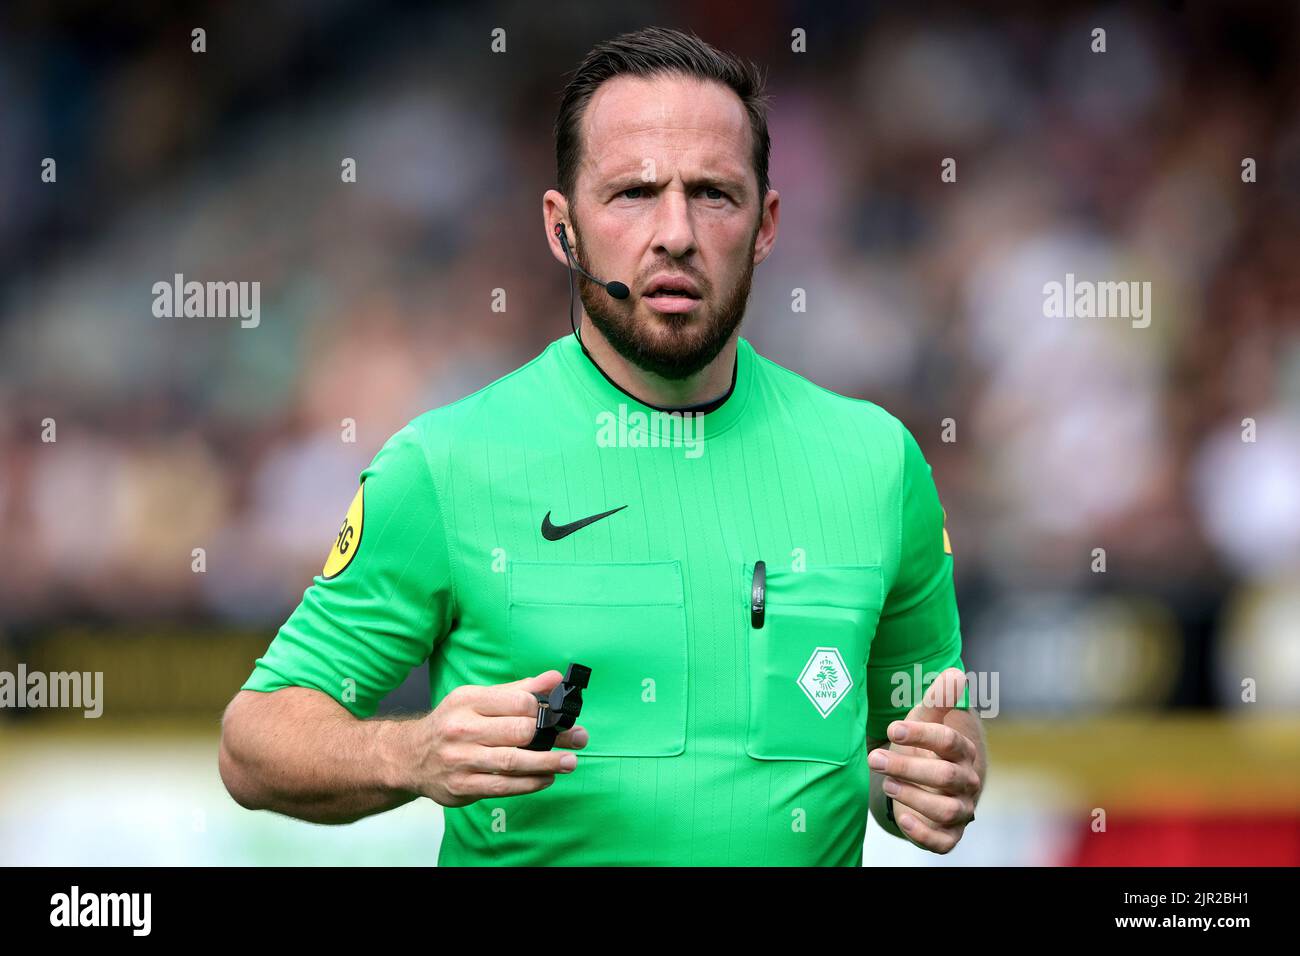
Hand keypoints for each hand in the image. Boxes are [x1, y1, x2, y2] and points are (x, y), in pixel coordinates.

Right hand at [405, 670, 588, 807]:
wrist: (409, 757)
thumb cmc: (452, 724)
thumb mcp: (478, 699)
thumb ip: (518, 690)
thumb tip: (555, 679)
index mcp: (467, 701)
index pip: (518, 702)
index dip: (545, 710)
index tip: (563, 715)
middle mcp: (461, 729)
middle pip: (518, 731)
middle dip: (555, 736)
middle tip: (579, 738)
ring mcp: (460, 760)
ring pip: (513, 761)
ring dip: (547, 763)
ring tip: (570, 762)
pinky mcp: (461, 787)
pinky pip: (503, 786)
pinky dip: (529, 783)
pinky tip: (546, 779)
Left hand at [868, 667, 981, 853]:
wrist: (928, 786)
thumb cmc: (924, 748)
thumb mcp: (925, 722)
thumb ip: (938, 700)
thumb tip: (956, 673)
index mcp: (963, 753)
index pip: (950, 742)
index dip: (922, 735)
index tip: (892, 728)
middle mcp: (966, 783)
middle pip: (945, 777)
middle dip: (908, 767)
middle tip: (874, 759)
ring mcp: (960, 811)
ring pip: (945, 810)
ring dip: (913, 796)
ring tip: (886, 784)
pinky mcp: (948, 836)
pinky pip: (943, 841)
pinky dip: (922, 832)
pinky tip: (902, 817)